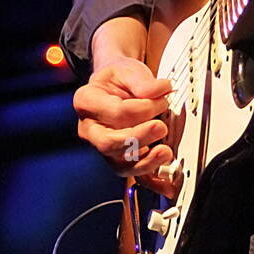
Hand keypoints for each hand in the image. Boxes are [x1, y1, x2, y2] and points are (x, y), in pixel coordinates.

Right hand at [73, 57, 178, 196]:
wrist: (117, 86)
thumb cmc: (119, 79)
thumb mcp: (128, 70)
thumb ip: (142, 80)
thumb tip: (160, 90)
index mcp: (86, 101)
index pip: (115, 112)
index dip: (142, 108)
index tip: (162, 99)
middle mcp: (90, 129)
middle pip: (108, 143)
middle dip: (137, 138)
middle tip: (160, 126)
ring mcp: (103, 147)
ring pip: (119, 163)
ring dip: (145, 161)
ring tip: (165, 151)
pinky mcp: (119, 160)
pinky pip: (133, 175)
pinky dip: (151, 179)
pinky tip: (166, 183)